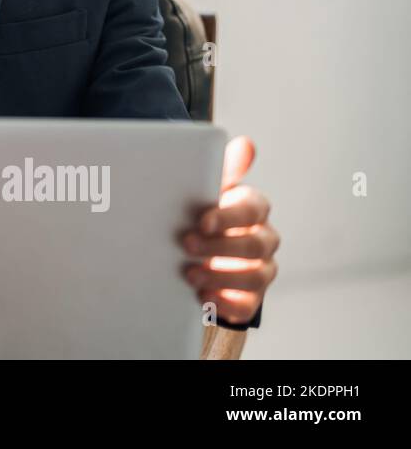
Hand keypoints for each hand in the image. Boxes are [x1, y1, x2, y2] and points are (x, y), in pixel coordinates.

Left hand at [180, 136, 279, 325]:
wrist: (197, 250)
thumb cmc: (204, 213)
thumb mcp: (208, 190)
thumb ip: (224, 169)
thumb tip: (246, 144)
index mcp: (253, 209)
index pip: (253, 209)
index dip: (229, 216)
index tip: (202, 220)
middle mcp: (263, 239)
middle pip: (255, 245)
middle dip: (221, 246)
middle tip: (186, 244)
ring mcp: (259, 270)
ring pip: (255, 276)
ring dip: (221, 275)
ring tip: (190, 273)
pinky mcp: (249, 297)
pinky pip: (247, 305)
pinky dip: (225, 303)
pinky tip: (203, 296)